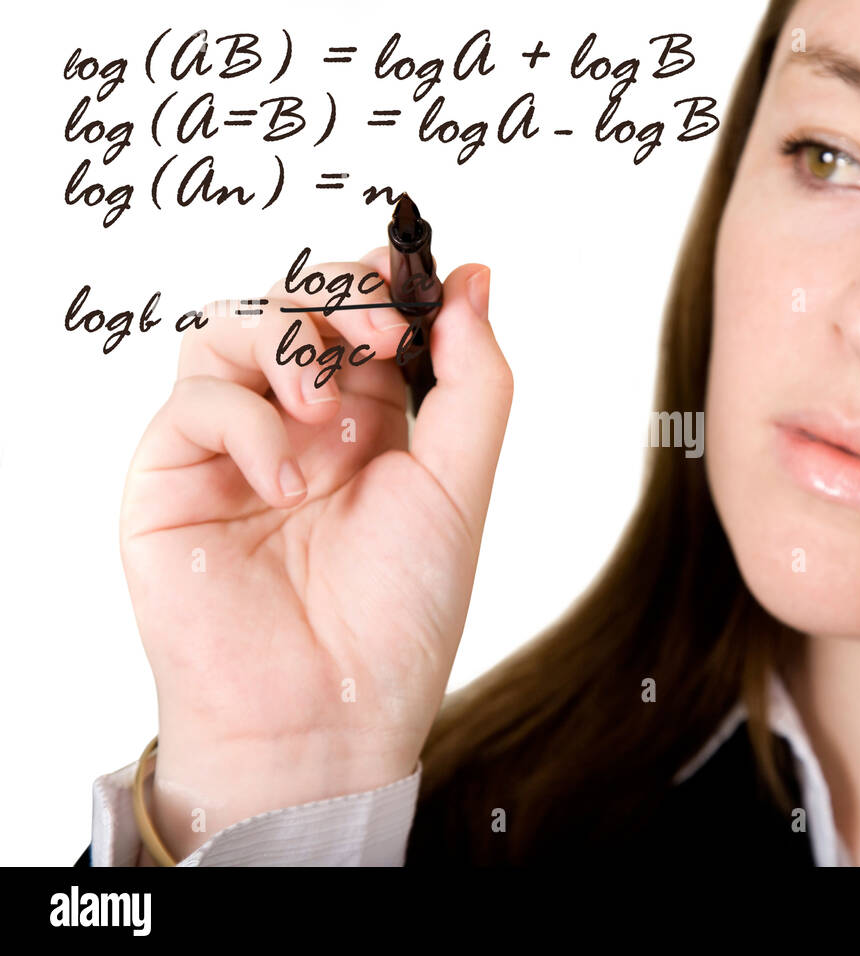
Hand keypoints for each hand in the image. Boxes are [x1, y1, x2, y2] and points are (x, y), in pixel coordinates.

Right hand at [119, 248, 509, 858]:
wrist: (326, 715)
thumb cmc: (399, 612)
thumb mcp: (459, 486)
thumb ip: (472, 382)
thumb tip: (476, 277)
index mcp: (372, 418)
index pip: (366, 312)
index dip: (387, 281)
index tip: (418, 279)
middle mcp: (300, 420)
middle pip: (298, 300)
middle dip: (341, 296)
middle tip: (380, 333)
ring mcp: (234, 442)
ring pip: (232, 324)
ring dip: (290, 341)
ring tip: (326, 409)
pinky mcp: (173, 473)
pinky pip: (197, 400)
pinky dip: (248, 422)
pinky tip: (289, 482)